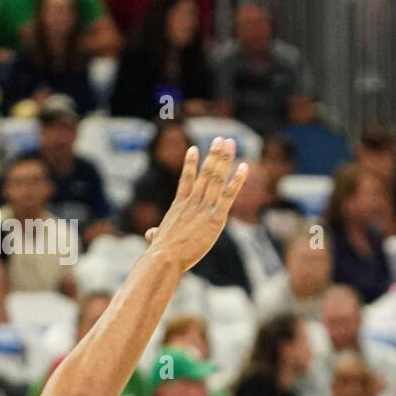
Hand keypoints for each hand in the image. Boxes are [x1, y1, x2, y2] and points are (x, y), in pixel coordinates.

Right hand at [144, 138, 248, 271]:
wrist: (165, 257)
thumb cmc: (161, 252)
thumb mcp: (159, 238)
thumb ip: (156, 233)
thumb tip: (151, 235)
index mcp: (179, 205)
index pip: (186, 179)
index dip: (190, 163)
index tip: (194, 148)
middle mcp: (192, 202)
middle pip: (205, 173)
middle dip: (214, 155)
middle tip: (220, 139)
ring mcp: (203, 208)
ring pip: (216, 178)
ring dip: (224, 159)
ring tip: (230, 143)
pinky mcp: (215, 218)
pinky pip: (228, 195)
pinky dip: (237, 180)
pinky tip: (244, 167)